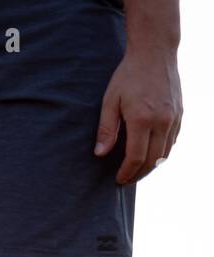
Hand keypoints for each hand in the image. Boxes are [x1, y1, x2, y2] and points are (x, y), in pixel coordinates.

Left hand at [96, 50, 181, 184]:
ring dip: (151, 166)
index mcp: (142, 120)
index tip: (118, 180)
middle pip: (153, 160)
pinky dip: (162, 152)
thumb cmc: (128, 76)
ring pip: (165, 153)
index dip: (127, 172)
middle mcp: (162, 121)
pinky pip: (173, 140)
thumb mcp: (110, 101)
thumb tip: (100, 154)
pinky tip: (150, 154)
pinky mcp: (180, 113)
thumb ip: (106, 129)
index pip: (136, 157)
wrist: (155, 53)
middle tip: (126, 179)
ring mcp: (174, 117)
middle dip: (139, 174)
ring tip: (137, 170)